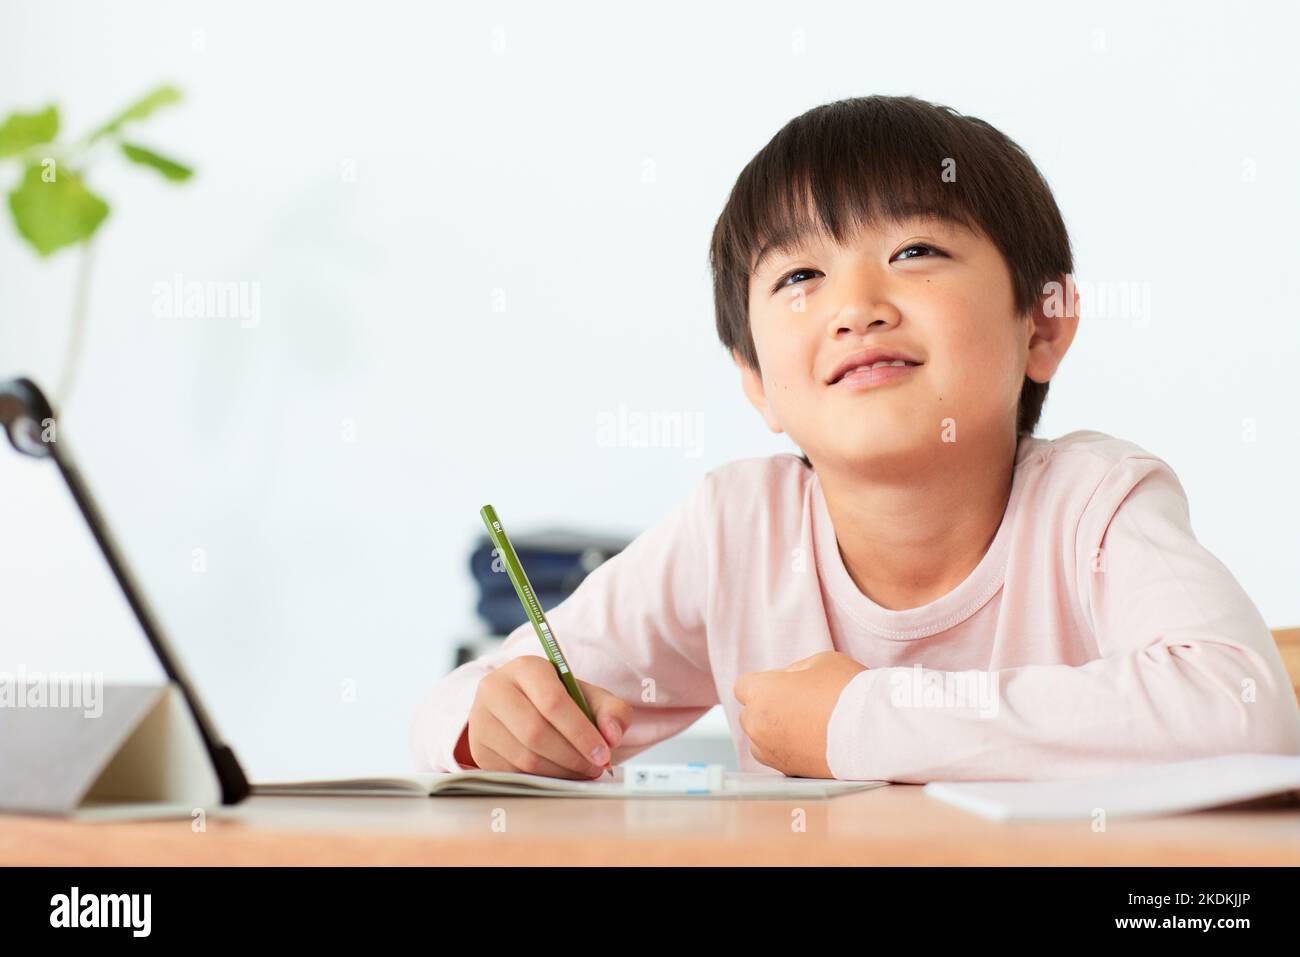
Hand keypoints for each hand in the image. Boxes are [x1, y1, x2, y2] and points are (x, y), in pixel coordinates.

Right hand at [457, 655, 631, 778]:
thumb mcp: (587, 695)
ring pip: (524, 757)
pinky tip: (561, 774)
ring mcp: (481, 721)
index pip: (552, 701)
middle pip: (535, 732)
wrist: (519, 705)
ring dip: (560, 772)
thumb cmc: (557, 699)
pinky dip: (542, 779)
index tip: (603, 752)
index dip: (580, 731)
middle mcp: (495, 690)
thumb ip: (611, 710)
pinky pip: (514, 773)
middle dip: (572, 756)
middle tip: (596, 767)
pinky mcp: (479, 749)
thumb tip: (613, 735)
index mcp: (525, 668)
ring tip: (582, 771)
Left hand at [734, 651, 866, 777]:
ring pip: (760, 739)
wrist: (871, 733)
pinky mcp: (787, 772)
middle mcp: (757, 725)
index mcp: (761, 693)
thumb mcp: (820, 662)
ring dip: (774, 732)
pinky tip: (811, 742)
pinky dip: (787, 751)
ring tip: (807, 725)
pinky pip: (776, 758)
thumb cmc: (846, 691)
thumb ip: (793, 670)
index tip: (783, 685)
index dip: (763, 683)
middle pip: (750, 714)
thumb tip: (785, 681)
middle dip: (767, 708)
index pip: (743, 686)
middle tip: (800, 704)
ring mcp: (770, 752)